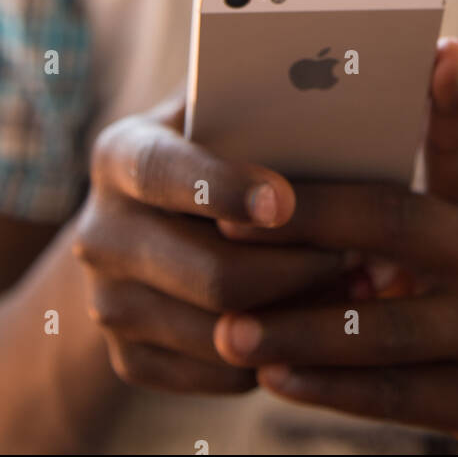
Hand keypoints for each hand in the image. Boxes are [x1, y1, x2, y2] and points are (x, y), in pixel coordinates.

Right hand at [71, 92, 359, 395]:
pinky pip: (220, 374)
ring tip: (354, 286)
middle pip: (211, 273)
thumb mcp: (216, 114)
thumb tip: (325, 82)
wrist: (142, 229)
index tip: (285, 201)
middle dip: (297, 266)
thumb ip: (254, 101)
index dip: (225, 189)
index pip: (165, 172)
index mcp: (121, 155)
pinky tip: (318, 323)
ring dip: (300, 314)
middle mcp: (100, 233)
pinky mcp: (128, 360)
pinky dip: (277, 356)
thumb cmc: (212, 150)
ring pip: (223, 332)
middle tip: (357, 251)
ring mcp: (108, 304)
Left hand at [211, 39, 457, 453]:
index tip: (441, 49)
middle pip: (397, 225)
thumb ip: (407, 195)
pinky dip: (331, 389)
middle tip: (231, 219)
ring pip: (386, 328)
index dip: (453, 98)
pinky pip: (397, 395)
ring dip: (300, 328)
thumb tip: (311, 146)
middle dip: (310, 220)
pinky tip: (274, 378)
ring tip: (229, 329)